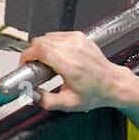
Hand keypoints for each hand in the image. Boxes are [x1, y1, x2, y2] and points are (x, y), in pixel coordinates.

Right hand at [18, 31, 136, 111]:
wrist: (114, 83)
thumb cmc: (95, 93)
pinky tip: (58, 56)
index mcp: (70, 65)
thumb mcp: (69, 104)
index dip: (26, 56)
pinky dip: (52, 43)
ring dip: (41, 48)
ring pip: (47, 37)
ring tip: (48, 62)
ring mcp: (78, 41)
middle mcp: (74, 50)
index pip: (39, 50)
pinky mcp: (80, 37)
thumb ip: (46, 101)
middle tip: (35, 66)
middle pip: (40, 42)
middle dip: (32, 53)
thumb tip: (31, 92)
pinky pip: (57, 35)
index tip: (24, 65)